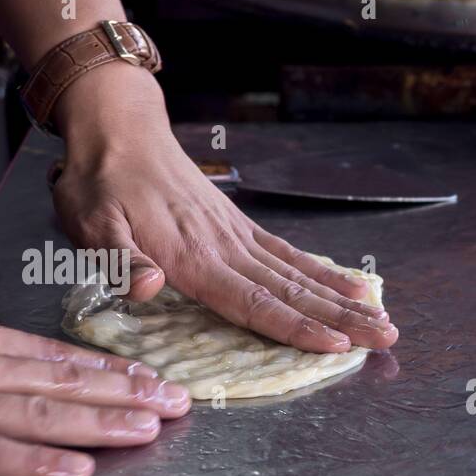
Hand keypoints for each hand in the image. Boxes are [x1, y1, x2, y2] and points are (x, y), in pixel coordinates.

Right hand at [0, 273, 189, 475]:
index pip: (52, 355)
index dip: (108, 369)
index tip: (153, 377)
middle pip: (62, 380)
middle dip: (127, 393)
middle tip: (181, 402)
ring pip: (39, 413)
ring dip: (101, 422)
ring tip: (151, 428)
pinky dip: (34, 463)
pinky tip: (78, 469)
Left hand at [50, 65, 397, 354]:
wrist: (119, 129)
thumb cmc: (100, 182)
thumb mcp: (89, 224)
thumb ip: (120, 261)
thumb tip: (151, 288)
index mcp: (193, 258)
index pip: (254, 302)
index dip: (297, 328)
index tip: (336, 346)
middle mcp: (227, 250)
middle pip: (293, 293)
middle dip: (342, 319)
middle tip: (386, 338)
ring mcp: (239, 238)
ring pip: (300, 277)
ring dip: (344, 302)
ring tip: (383, 321)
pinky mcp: (241, 228)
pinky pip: (289, 255)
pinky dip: (324, 274)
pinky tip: (351, 287)